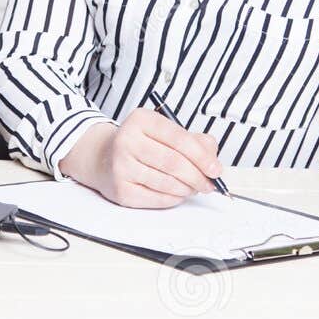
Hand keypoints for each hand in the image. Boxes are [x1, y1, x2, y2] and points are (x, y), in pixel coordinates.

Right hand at [59, 110, 222, 207]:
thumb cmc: (140, 144)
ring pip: (167, 183)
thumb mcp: (163, 132)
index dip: (202, 156)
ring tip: (193, 187)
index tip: (215, 169)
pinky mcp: (120, 190)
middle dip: (197, 176)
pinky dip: (174, 198)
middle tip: (209, 183)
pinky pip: (157, 198)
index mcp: (141, 120)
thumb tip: (212, 157)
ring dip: (187, 188)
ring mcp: (121, 166)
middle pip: (174, 163)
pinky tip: (178, 193)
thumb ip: (193, 140)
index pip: (179, 138)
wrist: (102, 157)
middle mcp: (127, 140)